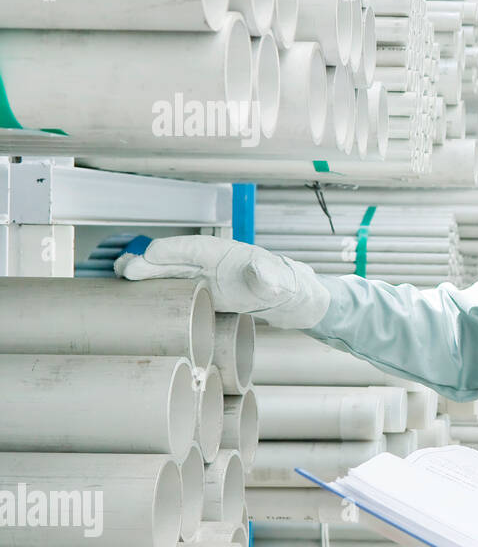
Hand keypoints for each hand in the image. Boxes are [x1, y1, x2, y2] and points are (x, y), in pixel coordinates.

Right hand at [114, 235, 330, 329]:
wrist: (290, 298)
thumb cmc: (284, 284)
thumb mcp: (276, 282)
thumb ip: (265, 276)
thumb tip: (258, 270)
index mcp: (221, 252)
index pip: (186, 248)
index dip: (164, 254)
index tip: (143, 262)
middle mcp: (208, 262)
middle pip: (171, 259)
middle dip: (145, 263)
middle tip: (121, 270)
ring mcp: (203, 277)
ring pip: (168, 272)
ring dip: (144, 275)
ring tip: (119, 277)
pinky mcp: (203, 292)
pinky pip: (174, 288)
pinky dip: (155, 289)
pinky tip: (137, 295)